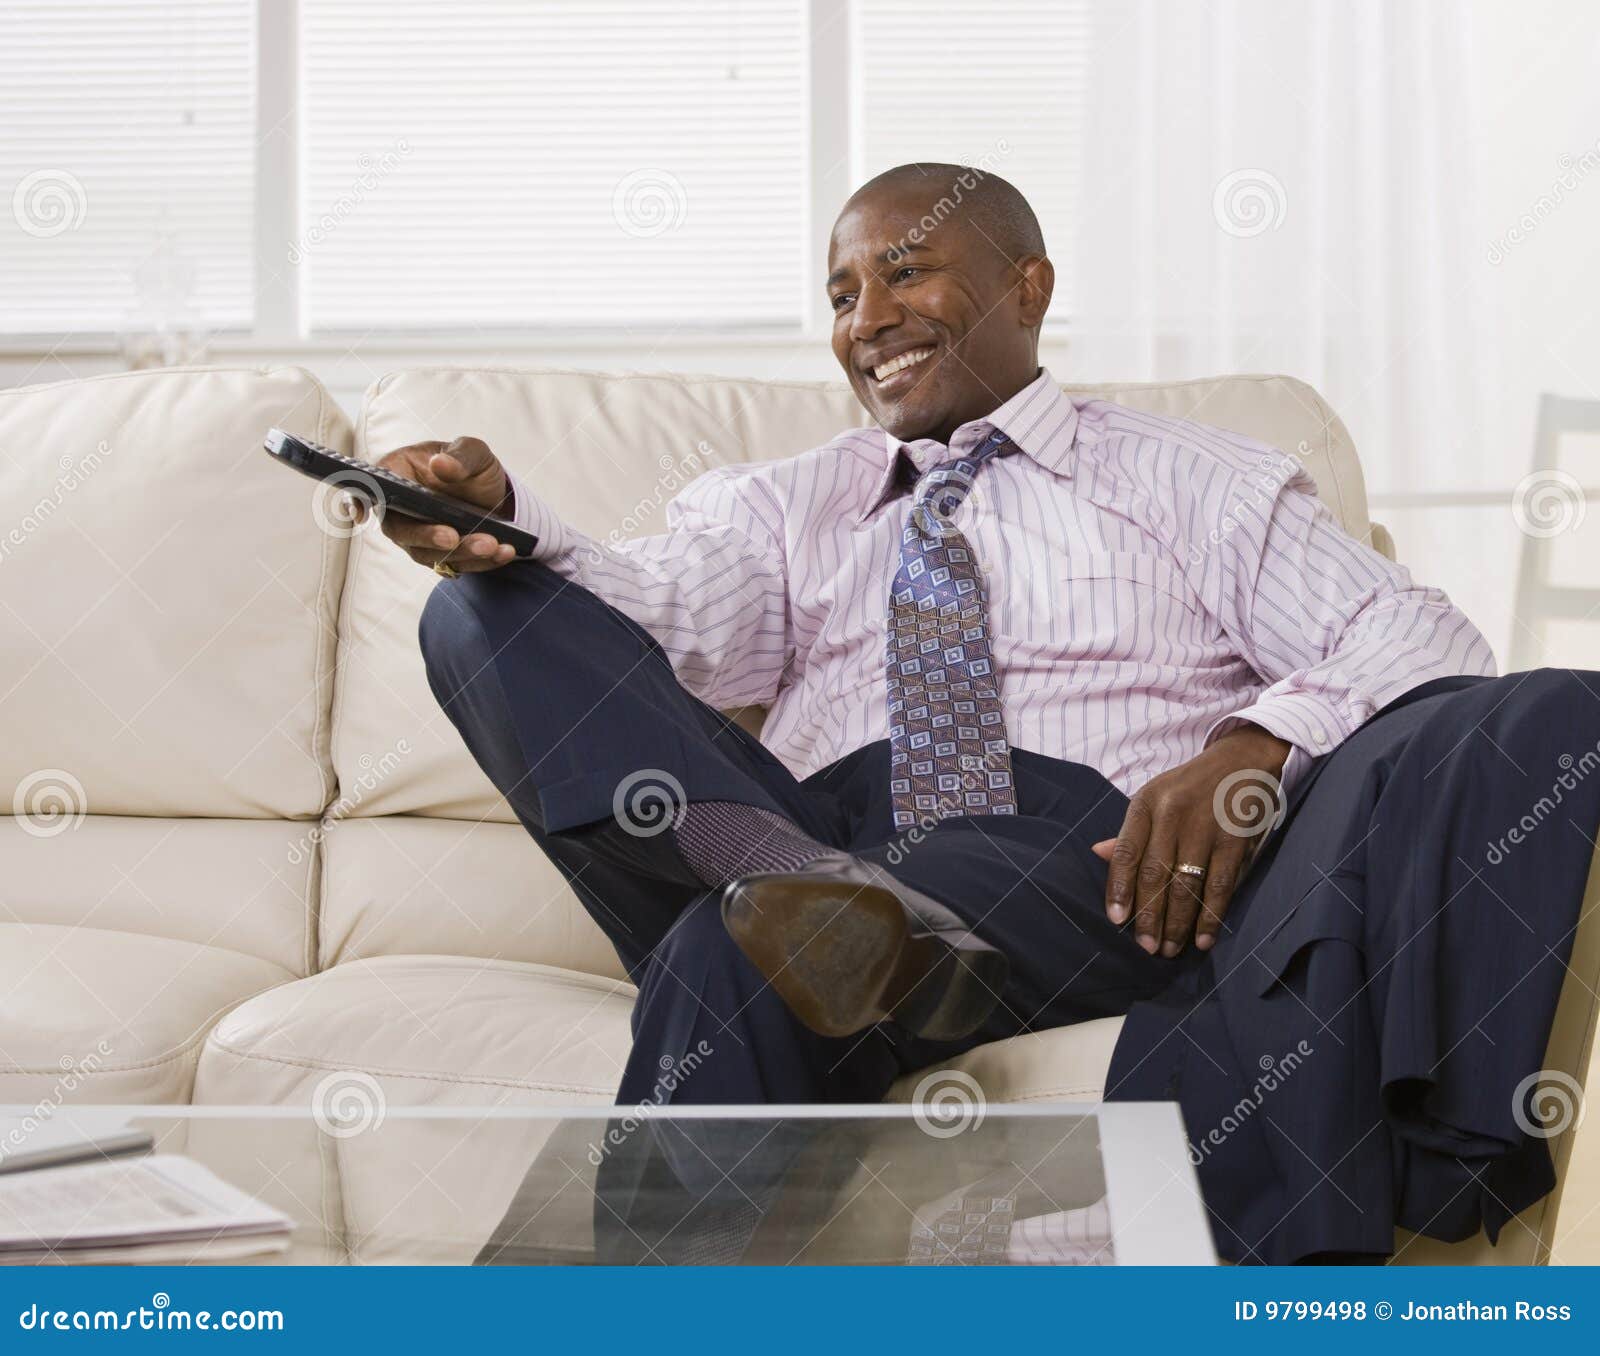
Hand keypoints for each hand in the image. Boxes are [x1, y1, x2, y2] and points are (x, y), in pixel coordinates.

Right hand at [371, 435, 517, 572]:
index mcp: (397, 474)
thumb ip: (460, 456)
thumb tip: (440, 465)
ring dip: (462, 552)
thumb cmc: (472, 467)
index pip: (369, 489)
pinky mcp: (441, 557)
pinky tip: (504, 552)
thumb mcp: (474, 452)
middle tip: (451, 537)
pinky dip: (482, 562)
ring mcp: (418, 537)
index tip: (361, 514)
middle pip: (400, 531)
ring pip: (430, 554)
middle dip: (426, 537)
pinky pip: (457, 565)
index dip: (359, 501)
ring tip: (492, 544)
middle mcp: (400, 511)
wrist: (494, 495)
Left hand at [1092, 725, 1290, 956]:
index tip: (1116, 920)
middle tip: (1146, 947)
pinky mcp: (1235, 839)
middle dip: (1149, 916)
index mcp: (1146, 803)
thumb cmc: (1190, 785)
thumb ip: (1131, 830)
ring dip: (1177, 923)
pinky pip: (1220, 885)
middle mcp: (1173, 814)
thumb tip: (1098, 854)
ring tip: (1170, 950)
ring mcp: (1206, 826)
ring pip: (1186, 884)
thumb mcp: (1155, 796)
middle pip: (1156, 874)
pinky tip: (1202, 939)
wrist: (1243, 759)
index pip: (1126, 851)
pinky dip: (1211, 916)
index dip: (1119, 888)